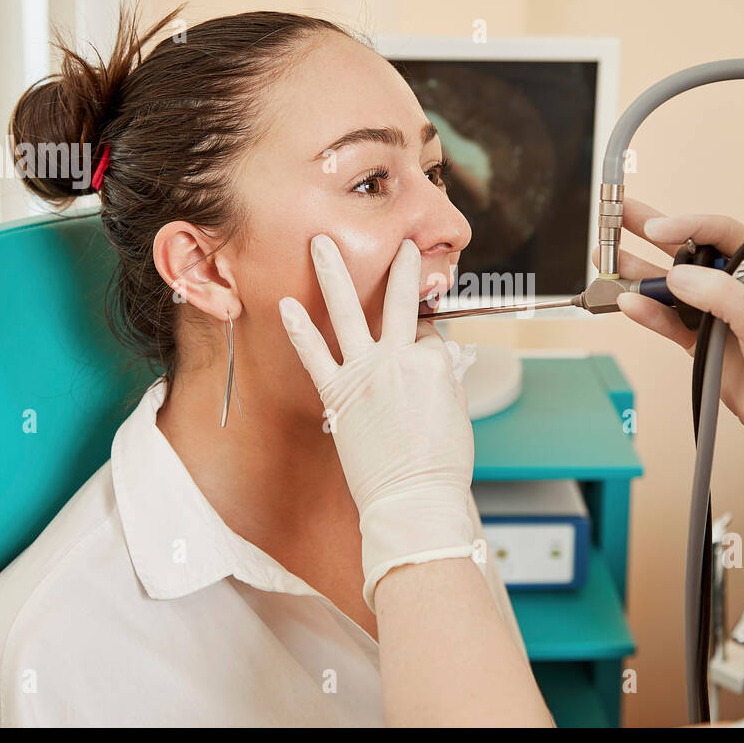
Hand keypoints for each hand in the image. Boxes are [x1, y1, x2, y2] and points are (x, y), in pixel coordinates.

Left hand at [279, 234, 476, 608]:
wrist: (413, 501)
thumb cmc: (441, 467)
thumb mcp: (456, 414)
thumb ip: (441, 380)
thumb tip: (430, 362)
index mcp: (435, 364)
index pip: (430, 336)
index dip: (427, 340)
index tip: (423, 346)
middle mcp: (400, 360)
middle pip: (402, 301)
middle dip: (403, 267)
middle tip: (401, 241)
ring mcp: (366, 374)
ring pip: (350, 311)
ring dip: (335, 274)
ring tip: (322, 242)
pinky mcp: (338, 394)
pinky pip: (314, 355)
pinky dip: (300, 330)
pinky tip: (287, 305)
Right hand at [601, 197, 743, 450]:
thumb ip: (720, 295)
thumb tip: (676, 277)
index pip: (719, 233)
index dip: (687, 225)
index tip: (659, 228)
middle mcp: (733, 284)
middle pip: (685, 250)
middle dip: (649, 231)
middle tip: (617, 216)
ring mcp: (713, 312)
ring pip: (668, 285)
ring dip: (636, 272)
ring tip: (604, 257)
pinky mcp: (697, 340)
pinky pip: (665, 320)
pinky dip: (646, 313)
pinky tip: (626, 302)